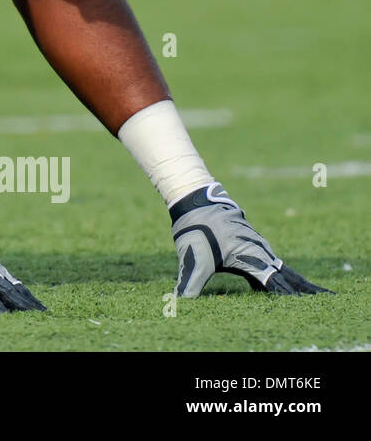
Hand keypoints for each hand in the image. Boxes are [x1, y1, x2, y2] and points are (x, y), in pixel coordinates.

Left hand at [171, 183, 330, 296]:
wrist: (196, 201)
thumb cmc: (197, 230)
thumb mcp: (193, 259)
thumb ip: (190, 282)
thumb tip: (180, 302)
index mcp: (251, 259)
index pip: (276, 285)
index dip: (289, 298)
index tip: (305, 309)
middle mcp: (260, 253)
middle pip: (289, 276)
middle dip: (307, 289)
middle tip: (330, 300)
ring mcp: (258, 248)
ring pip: (284, 268)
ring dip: (299, 282)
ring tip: (315, 295)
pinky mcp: (252, 246)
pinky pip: (274, 263)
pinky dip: (284, 274)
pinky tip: (284, 282)